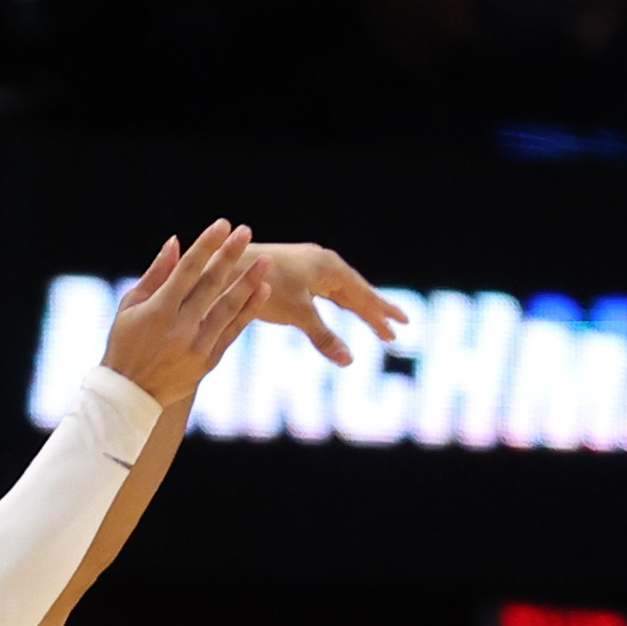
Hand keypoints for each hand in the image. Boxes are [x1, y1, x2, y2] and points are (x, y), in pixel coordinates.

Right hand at [99, 223, 267, 406]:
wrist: (131, 394)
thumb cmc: (126, 342)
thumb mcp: (130, 306)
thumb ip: (156, 274)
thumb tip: (176, 242)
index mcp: (158, 311)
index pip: (187, 270)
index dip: (206, 246)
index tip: (222, 225)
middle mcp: (180, 328)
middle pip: (211, 285)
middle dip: (229, 256)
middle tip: (245, 232)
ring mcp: (197, 347)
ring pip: (228, 309)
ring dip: (248, 282)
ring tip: (265, 262)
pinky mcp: (208, 362)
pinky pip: (233, 332)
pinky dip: (248, 311)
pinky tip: (262, 292)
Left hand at [243, 245, 409, 364]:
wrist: (223, 268)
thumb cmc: (261, 287)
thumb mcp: (297, 314)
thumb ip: (324, 337)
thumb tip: (349, 362)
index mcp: (328, 267)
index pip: (364, 294)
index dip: (383, 312)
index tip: (403, 324)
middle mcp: (321, 263)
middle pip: (356, 292)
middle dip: (376, 312)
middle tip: (396, 330)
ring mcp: (307, 267)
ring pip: (341, 293)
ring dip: (359, 309)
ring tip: (377, 326)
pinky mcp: (293, 274)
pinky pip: (325, 292)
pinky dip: (339, 305)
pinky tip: (344, 310)